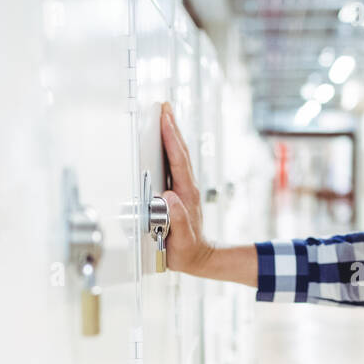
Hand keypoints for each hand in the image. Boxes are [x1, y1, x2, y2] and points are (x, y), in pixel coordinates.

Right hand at [159, 102, 213, 274]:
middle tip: (163, 106)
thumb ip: (176, 220)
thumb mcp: (181, 240)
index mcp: (186, 194)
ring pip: (178, 154)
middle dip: (171, 127)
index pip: (178, 161)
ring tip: (164, 114)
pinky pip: (175, 162)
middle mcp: (187, 187)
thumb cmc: (187, 251)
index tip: (164, 119)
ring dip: (171, 133)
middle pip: (179, 151)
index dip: (171, 139)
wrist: (199, 258)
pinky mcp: (180, 190)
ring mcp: (185, 187)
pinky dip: (170, 147)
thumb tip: (168, 196)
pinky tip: (164, 140)